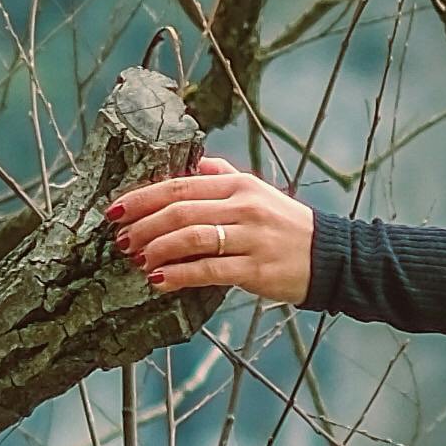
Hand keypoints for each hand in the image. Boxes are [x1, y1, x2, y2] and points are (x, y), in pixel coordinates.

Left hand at [105, 167, 317, 303]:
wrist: (331, 256)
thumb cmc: (287, 225)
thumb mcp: (259, 191)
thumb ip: (223, 176)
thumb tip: (192, 165)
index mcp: (239, 185)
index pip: (180, 186)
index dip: (142, 198)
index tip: (115, 210)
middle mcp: (244, 207)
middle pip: (180, 212)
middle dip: (143, 226)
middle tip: (121, 240)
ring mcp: (251, 238)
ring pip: (191, 239)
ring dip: (156, 250)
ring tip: (137, 260)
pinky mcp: (255, 269)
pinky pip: (208, 270)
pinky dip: (179, 275)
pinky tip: (160, 281)